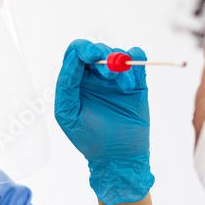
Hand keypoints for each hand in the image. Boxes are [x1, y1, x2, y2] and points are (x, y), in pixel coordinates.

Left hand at [54, 39, 153, 204]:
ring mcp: (116, 78)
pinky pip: (138, 58)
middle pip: (98, 49)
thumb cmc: (89, 138)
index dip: (83, 48)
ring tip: (124, 88)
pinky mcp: (137, 82)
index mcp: (76, 81)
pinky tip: (132, 81)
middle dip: (103, 57)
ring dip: (120, 66)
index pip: (75, 53)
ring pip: (118, 53)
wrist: (118, 156)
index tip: (91, 57)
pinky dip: (137, 60)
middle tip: (107, 75)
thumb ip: (66, 85)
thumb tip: (75, 59)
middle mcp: (95, 76)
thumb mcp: (67, 113)